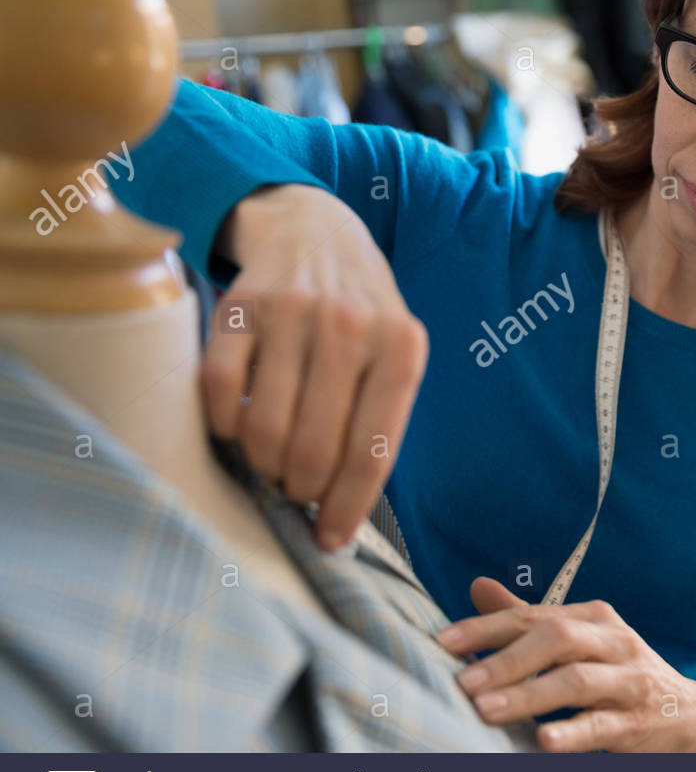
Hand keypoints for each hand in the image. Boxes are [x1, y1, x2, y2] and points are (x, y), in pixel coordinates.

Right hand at [203, 183, 428, 549]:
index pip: (372, 451)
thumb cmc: (361, 310)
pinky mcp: (239, 306)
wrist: (315, 229)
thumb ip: (378, 418)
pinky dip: (222, 427)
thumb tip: (341, 512)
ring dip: (262, 466)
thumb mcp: (395, 352)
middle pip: (313, 450)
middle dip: (300, 490)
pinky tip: (238, 428)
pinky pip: (217, 393)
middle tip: (296, 491)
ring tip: (271, 463)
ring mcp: (292, 314)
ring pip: (263, 429)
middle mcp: (350, 327)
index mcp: (401, 348)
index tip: (329, 542)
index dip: (346, 508)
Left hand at [435, 577, 695, 752]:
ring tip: (486, 711)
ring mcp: (629, 681)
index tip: (445, 642)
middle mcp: (614, 641)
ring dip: (528, 695)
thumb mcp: (582, 642)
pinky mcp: (639, 722)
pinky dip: (572, 733)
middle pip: (555, 639)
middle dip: (506, 660)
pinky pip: (603, 725)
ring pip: (575, 681)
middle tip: (464, 682)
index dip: (487, 628)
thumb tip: (478, 586)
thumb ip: (528, 619)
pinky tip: (543, 742)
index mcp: (595, 618)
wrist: (692, 716)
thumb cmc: (622, 675)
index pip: (534, 616)